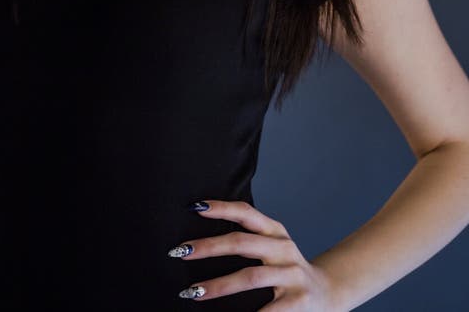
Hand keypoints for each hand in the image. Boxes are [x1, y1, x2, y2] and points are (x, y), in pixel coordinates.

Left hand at [169, 199, 340, 309]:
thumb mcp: (273, 246)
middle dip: (209, 247)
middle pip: (242, 243)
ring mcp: (292, 274)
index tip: (194, 207)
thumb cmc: (287, 268)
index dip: (220, 207)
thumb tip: (202, 238)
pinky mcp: (297, 301)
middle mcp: (283, 248)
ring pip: (250, 276)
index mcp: (275, 231)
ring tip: (193, 292)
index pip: (246, 212)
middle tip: (182, 252)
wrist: (327, 293)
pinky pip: (267, 310)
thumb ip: (248, 238)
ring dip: (218, 286)